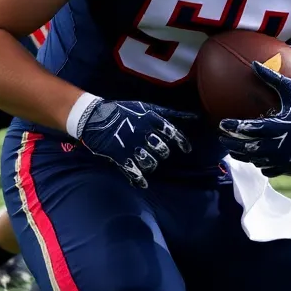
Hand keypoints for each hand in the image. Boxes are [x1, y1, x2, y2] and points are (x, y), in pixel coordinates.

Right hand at [74, 98, 192, 187]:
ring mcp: (131, 146)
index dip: (182, 142)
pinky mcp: (119, 156)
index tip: (187, 150)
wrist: (95, 116)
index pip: (173, 133)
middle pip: (163, 150)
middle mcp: (144, 133)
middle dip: (163, 153)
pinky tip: (142, 183)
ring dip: (151, 165)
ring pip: (150, 162)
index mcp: (151, 120)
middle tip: (159, 153)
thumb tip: (195, 116)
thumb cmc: (125, 111)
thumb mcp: (148, 107)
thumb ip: (171, 113)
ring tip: (148, 164)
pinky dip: (139, 180)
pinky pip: (133, 172)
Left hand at [218, 62, 290, 172]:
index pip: (247, 128)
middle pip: (247, 148)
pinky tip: (256, 162)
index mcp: (276, 125)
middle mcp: (277, 143)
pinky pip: (270, 170)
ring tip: (234, 151)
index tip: (222, 124)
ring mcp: (283, 155)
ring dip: (243, 156)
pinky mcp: (289, 162)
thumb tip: (254, 64)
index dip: (233, 127)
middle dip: (232, 144)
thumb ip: (271, 78)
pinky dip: (261, 167)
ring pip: (256, 161)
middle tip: (222, 140)